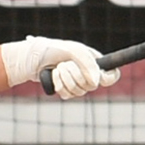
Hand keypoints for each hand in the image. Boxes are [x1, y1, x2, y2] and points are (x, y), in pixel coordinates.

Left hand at [2, 36, 120, 98]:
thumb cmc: (54, 49)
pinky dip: (59, 85)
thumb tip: (96, 83)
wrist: (33, 58)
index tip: (99, 75)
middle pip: (92, 86)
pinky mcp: (65, 91)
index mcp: (95, 62)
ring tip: (57, 68)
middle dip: (75, 74)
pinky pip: (67, 95)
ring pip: (79, 92)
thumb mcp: (73, 50)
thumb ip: (87, 63)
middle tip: (64, 64)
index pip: (111, 76)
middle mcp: (88, 74)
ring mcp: (77, 84)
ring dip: (65, 79)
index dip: (108, 78)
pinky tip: (54, 76)